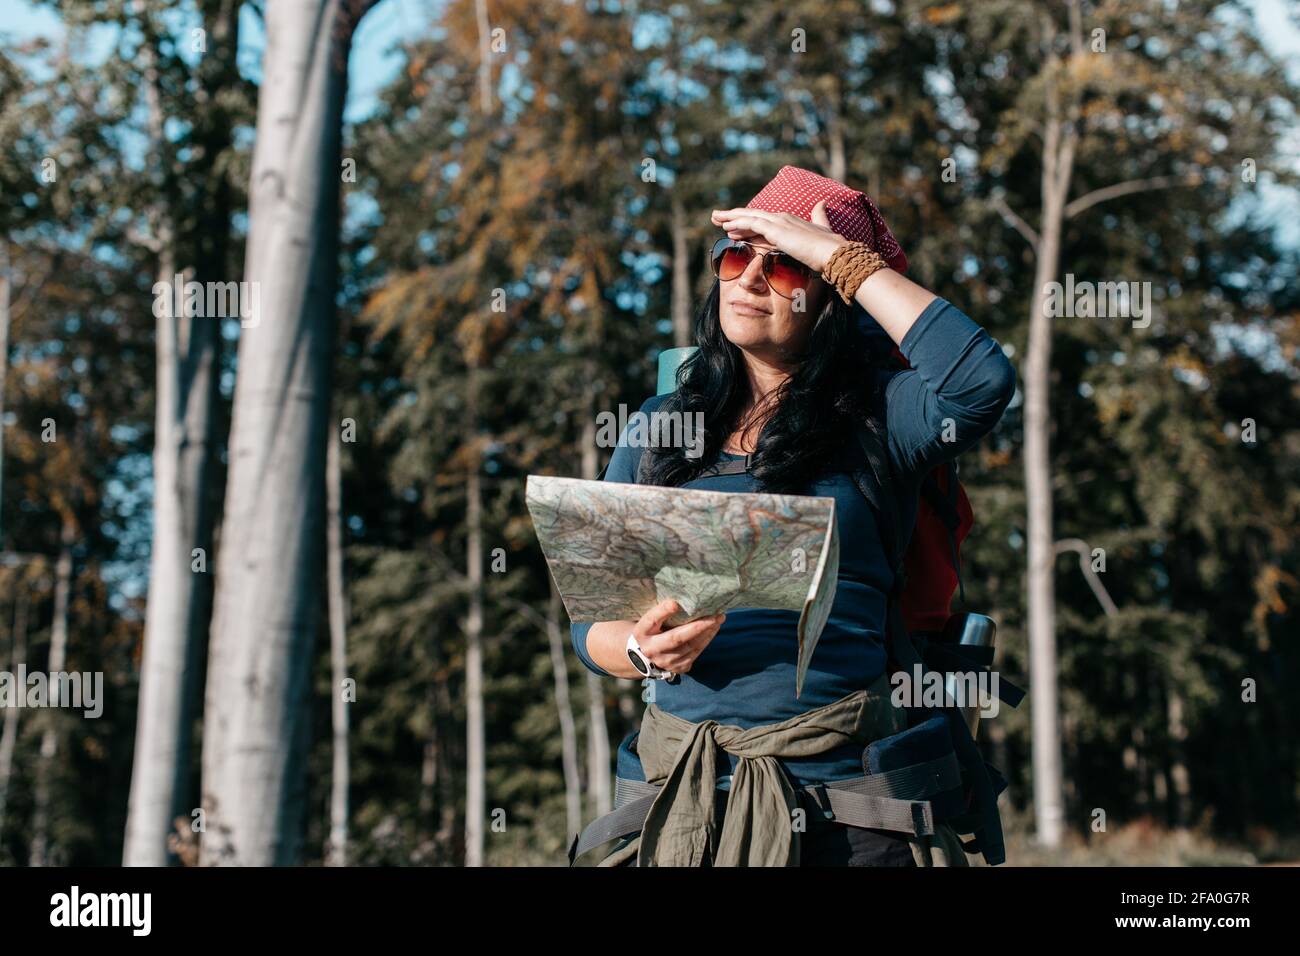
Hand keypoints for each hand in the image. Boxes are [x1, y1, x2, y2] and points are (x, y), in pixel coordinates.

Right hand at [634, 598, 724, 674]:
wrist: (645, 655)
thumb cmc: (652, 629)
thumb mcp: (649, 619)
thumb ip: (661, 610)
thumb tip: (680, 595)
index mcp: (641, 632)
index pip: (651, 620)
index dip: (662, 611)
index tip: (675, 603)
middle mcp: (651, 649)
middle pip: (675, 638)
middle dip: (698, 626)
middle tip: (715, 616)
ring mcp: (665, 661)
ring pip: (690, 647)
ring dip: (707, 632)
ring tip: (719, 619)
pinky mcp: (677, 668)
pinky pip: (695, 653)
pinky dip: (706, 640)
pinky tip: (713, 629)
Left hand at [710, 200, 845, 273]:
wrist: (834, 253)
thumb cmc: (828, 248)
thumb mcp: (822, 230)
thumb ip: (819, 217)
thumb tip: (822, 203)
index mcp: (789, 221)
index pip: (762, 219)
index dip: (746, 220)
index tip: (732, 225)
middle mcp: (782, 218)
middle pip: (752, 214)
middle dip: (733, 215)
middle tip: (716, 216)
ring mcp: (778, 222)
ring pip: (748, 217)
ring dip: (730, 218)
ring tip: (715, 219)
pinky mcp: (776, 230)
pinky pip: (752, 224)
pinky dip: (738, 224)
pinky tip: (726, 228)